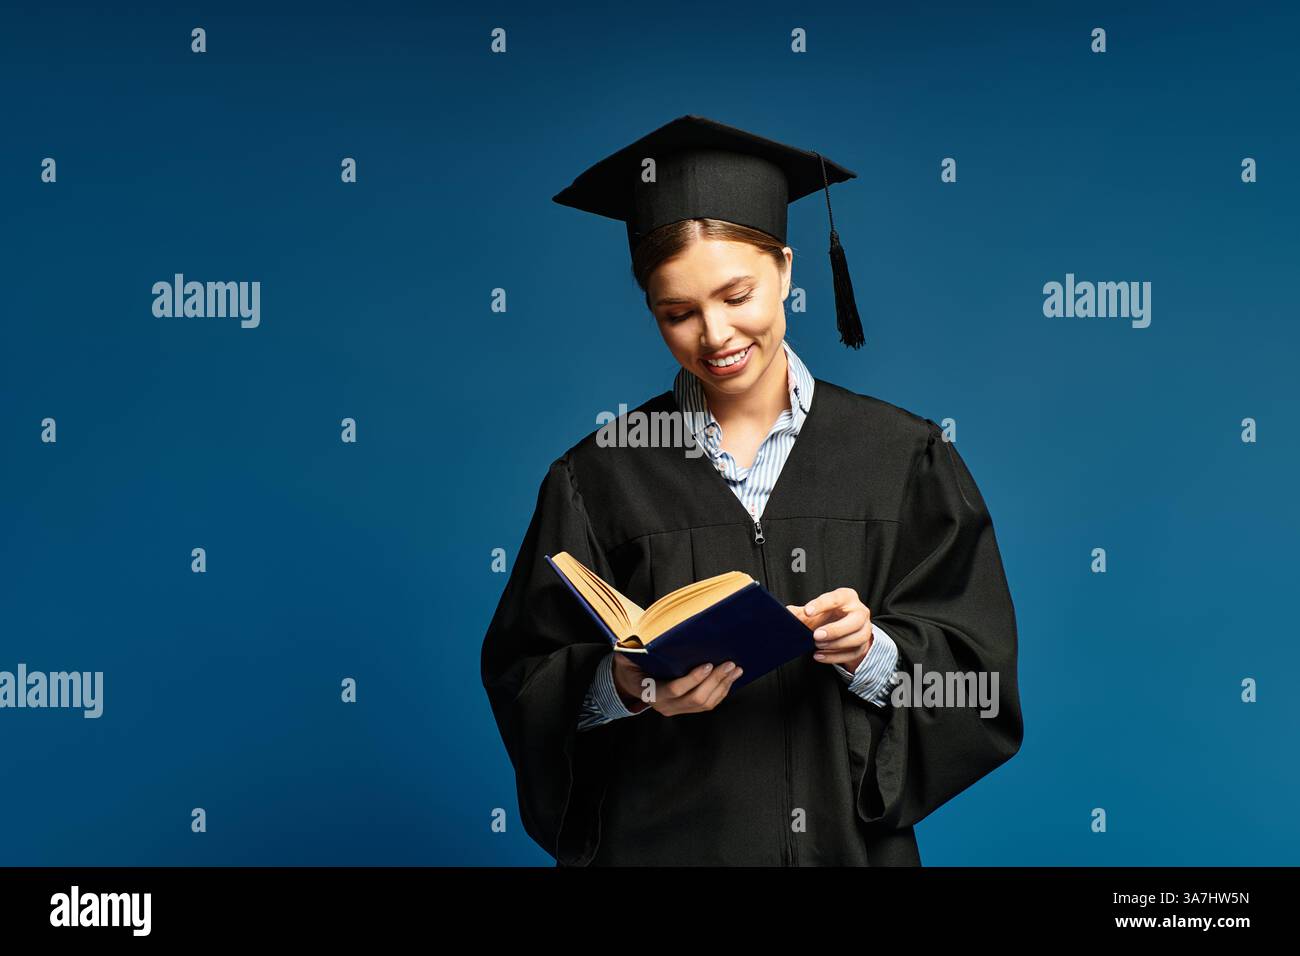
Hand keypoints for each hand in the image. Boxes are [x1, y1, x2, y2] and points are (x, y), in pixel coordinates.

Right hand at [611, 651, 743, 716]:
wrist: (631, 683)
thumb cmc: (631, 666)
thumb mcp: (626, 656)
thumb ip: (632, 649)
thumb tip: (640, 638)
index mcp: (651, 693)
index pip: (675, 690)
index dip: (693, 679)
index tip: (708, 665)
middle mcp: (665, 706)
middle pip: (696, 698)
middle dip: (715, 680)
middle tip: (729, 664)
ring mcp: (677, 710)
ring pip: (705, 703)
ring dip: (723, 686)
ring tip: (735, 669)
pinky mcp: (687, 709)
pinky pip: (708, 704)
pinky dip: (722, 691)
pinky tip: (730, 678)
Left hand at [786, 587, 872, 671]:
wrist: (842, 629)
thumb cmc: (828, 616)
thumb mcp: (815, 611)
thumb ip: (801, 612)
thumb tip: (786, 614)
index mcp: (847, 597)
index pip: (836, 598)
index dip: (821, 605)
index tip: (807, 612)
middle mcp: (860, 611)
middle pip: (855, 620)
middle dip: (835, 629)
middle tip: (816, 635)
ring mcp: (865, 629)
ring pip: (858, 638)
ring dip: (836, 644)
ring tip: (818, 645)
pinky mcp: (863, 645)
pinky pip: (853, 653)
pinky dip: (835, 657)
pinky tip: (820, 656)